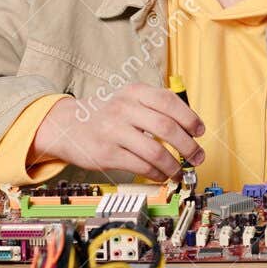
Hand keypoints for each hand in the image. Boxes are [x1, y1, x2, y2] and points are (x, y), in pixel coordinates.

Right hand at [33, 82, 205, 181]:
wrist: (67, 125)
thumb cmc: (106, 114)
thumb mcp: (129, 98)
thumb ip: (156, 107)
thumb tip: (190, 127)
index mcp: (134, 92)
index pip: (169, 102)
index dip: (190, 118)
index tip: (200, 131)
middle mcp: (124, 109)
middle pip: (167, 128)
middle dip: (188, 146)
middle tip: (197, 156)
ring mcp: (114, 131)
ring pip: (155, 151)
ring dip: (173, 165)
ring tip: (179, 171)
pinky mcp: (107, 153)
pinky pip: (140, 166)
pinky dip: (157, 173)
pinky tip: (161, 174)